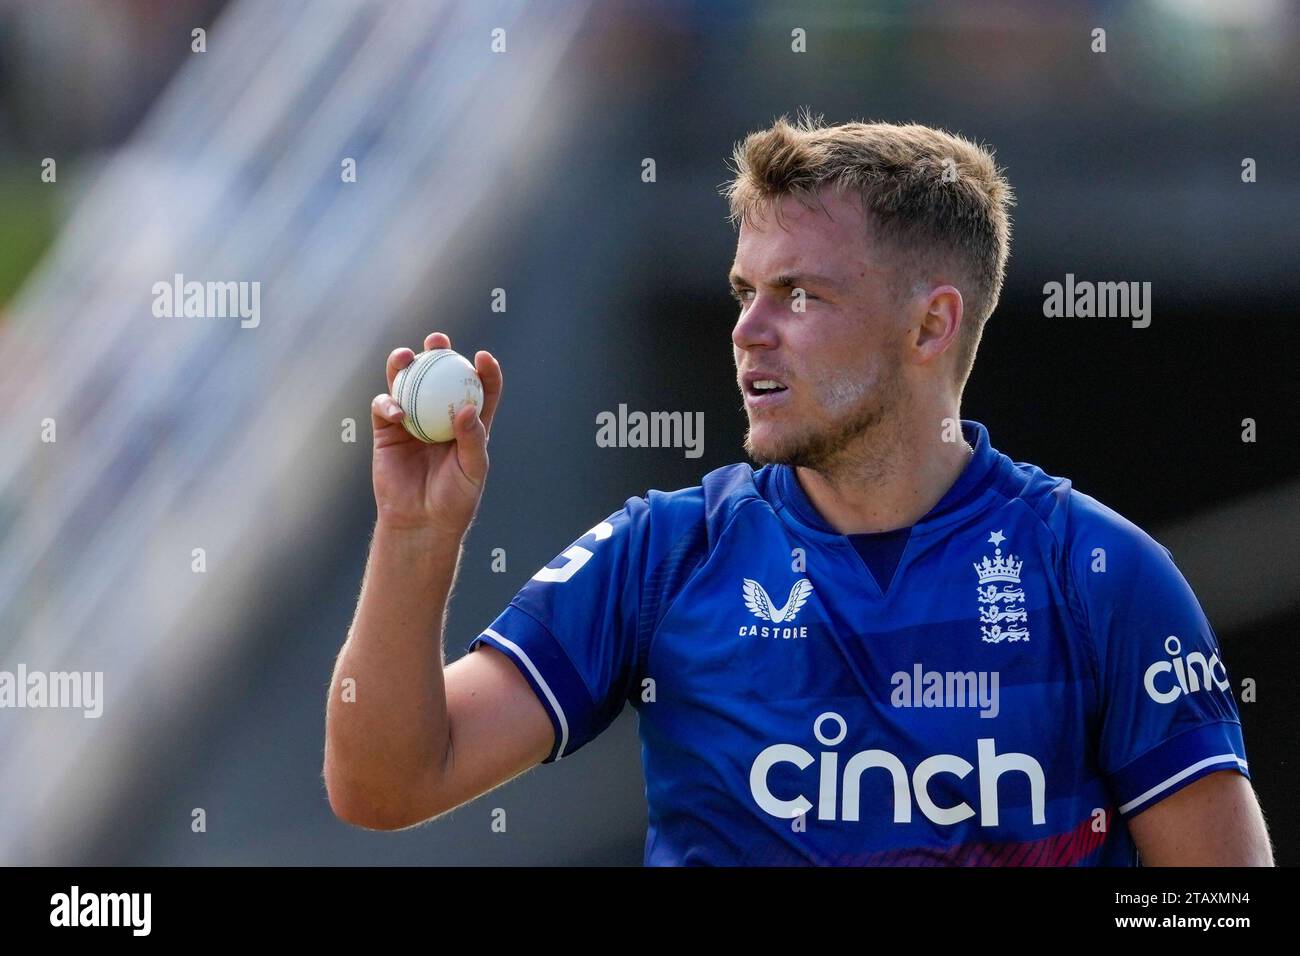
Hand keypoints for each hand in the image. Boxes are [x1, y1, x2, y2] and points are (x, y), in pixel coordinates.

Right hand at [370, 332, 502, 537]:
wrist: (421, 522)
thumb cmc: (455, 500)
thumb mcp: (473, 471)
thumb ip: (473, 440)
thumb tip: (465, 409)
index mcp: (468, 422)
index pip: (479, 389)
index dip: (483, 370)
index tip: (483, 357)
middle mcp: (439, 415)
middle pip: (439, 375)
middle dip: (438, 351)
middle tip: (438, 340)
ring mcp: (412, 420)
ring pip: (406, 383)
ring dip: (404, 363)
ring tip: (407, 355)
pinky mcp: (386, 431)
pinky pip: (384, 407)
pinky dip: (388, 403)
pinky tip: (396, 410)